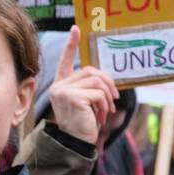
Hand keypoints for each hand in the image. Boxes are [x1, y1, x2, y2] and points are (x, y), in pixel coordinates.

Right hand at [48, 25, 117, 145]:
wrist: (75, 145)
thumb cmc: (82, 126)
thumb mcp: (87, 103)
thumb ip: (90, 88)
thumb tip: (107, 80)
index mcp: (61, 86)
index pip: (65, 61)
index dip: (71, 45)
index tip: (76, 29)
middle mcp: (59, 86)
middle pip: (91, 71)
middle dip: (108, 83)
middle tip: (114, 99)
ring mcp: (63, 91)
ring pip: (96, 81)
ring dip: (107, 96)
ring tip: (107, 110)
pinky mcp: (72, 97)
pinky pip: (97, 93)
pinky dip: (104, 104)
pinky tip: (101, 115)